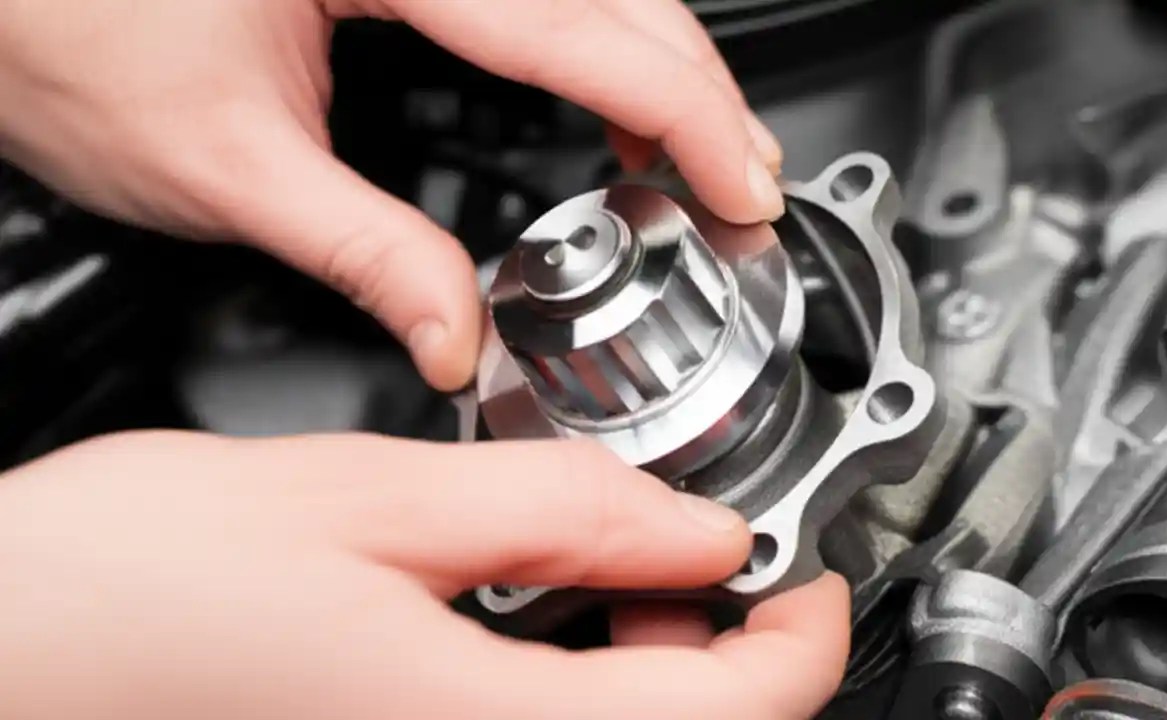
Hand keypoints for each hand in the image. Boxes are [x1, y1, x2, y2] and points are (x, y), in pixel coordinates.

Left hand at [0, 0, 784, 389]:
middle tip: (741, 188)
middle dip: (698, 91)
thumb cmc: (54, 33)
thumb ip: (364, 254)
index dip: (682, 114)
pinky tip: (615, 101)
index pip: (581, 28)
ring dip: (662, 67)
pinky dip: (602, 43)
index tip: (740, 185)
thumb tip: (453, 333)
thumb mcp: (224, 166)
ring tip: (697, 159)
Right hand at [0, 432, 847, 719]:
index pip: (739, 716)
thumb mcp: (364, 502)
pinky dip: (568, 674)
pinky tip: (519, 604)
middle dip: (720, 634)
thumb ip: (556, 509)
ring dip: (645, 653)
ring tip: (588, 555)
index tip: (804, 558)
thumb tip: (696, 523)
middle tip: (682, 532)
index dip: (805, 630)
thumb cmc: (121, 589)